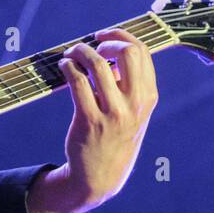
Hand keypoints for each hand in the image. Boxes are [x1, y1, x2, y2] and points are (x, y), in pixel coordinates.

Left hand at [35, 27, 158, 212]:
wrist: (100, 176)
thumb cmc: (114, 137)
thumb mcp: (133, 112)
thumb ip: (128, 85)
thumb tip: (108, 52)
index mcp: (149, 97)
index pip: (142, 52)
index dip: (121, 36)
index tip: (103, 36)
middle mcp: (136, 104)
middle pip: (128, 52)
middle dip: (107, 40)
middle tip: (91, 45)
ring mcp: (114, 113)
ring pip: (98, 64)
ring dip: (81, 52)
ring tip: (71, 54)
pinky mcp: (90, 120)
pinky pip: (78, 82)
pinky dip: (68, 68)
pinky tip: (64, 67)